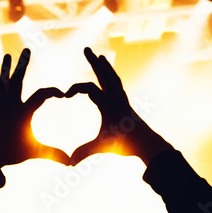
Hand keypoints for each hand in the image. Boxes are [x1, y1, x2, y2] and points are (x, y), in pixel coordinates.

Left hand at [0, 49, 70, 166]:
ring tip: (7, 55)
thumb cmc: (11, 154)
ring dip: (6, 68)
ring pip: (3, 84)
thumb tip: (71, 163)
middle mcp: (10, 107)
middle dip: (23, 64)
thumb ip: (53, 155)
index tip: (63, 94)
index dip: (53, 92)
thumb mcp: (35, 152)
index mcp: (22, 113)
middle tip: (26, 49)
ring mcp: (0, 108)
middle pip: (17, 80)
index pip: (41, 95)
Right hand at [65, 47, 172, 164]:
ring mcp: (122, 99)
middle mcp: (116, 98)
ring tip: (100, 57)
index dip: (75, 88)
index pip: (89, 88)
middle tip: (86, 49)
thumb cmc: (124, 144)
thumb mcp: (102, 147)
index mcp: (108, 104)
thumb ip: (84, 152)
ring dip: (105, 67)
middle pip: (103, 74)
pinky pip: (118, 85)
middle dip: (93, 62)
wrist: (147, 143)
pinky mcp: (126, 103)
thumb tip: (69, 163)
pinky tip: (110, 78)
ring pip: (112, 77)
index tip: (64, 96)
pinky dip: (112, 78)